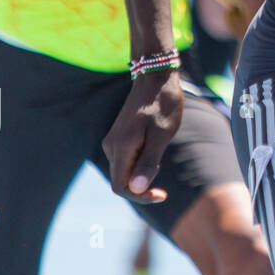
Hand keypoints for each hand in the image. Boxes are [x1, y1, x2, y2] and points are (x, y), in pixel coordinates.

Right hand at [102, 71, 183, 203]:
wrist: (155, 78)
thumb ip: (149, 162)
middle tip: (162, 163)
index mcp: (120, 147)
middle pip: (121, 181)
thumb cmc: (163, 104)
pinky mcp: (117, 137)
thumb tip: (137, 189)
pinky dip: (140, 161)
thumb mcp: (162, 135)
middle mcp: (111, 146)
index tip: (162, 194)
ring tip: (159, 148)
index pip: (120, 187)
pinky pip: (125, 159)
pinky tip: (154, 145)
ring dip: (142, 171)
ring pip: (124, 170)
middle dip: (143, 183)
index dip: (140, 196)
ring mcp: (112, 141)